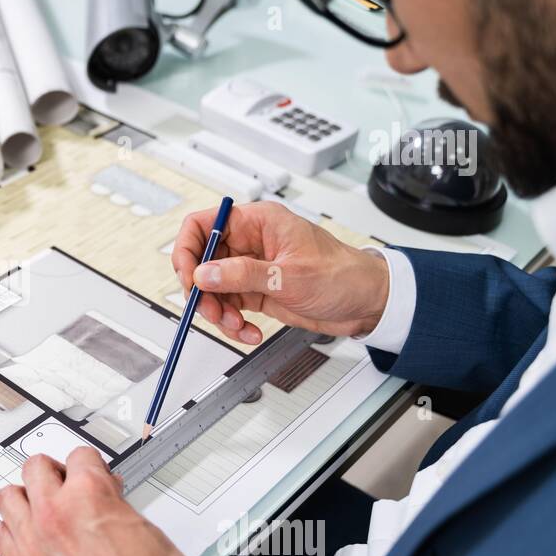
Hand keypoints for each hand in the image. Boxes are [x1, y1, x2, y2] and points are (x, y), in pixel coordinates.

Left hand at [0, 447, 206, 555]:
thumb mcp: (153, 538)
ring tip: (43, 510)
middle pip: (35, 468)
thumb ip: (121, 513)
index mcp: (90, 498)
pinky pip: (0, 538)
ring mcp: (32, 547)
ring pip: (8, 499)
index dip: (92, 467)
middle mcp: (54, 517)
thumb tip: (110, 508)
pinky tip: (29, 539)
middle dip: (55, 474)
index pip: (79, 457)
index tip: (94, 476)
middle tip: (68, 487)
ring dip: (26, 499)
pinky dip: (12, 532)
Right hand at [172, 201, 389, 344]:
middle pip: (202, 261)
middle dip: (203, 290)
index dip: (188, 249)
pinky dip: (233, 324)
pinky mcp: (256, 292)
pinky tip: (248, 332)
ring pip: (213, 289)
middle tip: (211, 310)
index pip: (204, 225)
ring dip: (218, 312)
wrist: (367, 303)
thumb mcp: (290, 275)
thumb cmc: (343, 275)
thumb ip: (243, 274)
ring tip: (236, 325)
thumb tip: (205, 274)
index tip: (189, 277)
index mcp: (258, 223)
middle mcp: (250, 243)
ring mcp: (251, 269)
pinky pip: (229, 307)